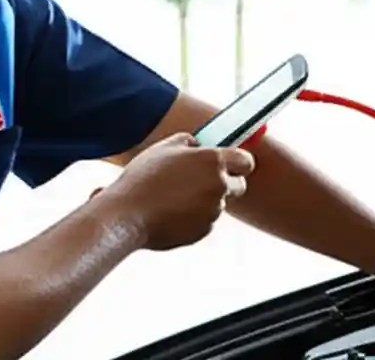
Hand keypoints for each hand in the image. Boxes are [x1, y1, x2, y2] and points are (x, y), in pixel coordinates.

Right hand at [100, 132, 255, 250]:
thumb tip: (198, 146)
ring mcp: (213, 211)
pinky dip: (193, 217)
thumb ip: (188, 142)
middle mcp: (219, 187)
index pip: (246, 161)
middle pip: (239, 185)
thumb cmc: (144, 178)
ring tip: (173, 196)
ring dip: (204, 201)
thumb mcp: (164, 148)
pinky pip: (205, 221)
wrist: (128, 214)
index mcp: (212, 162)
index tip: (232, 164)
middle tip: (202, 180)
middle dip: (226, 183)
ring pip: (218, 204)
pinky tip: (170, 212)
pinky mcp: (204, 231)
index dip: (240, 162)